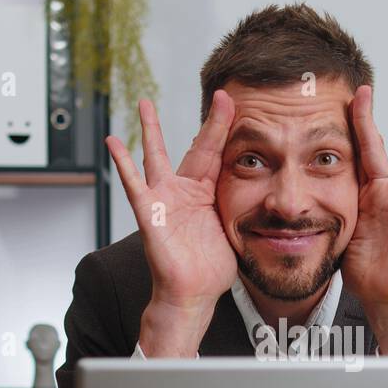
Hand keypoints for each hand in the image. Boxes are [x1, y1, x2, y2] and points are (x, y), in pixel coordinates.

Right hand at [105, 93, 237, 355]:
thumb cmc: (210, 268)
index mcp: (206, 194)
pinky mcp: (150, 214)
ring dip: (151, 130)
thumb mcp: (234, 230)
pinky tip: (112, 142)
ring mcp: (165, 200)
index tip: (243, 106)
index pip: (220, 155)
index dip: (230, 131)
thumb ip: (243, 208)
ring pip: (157, 157)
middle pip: (198, 148)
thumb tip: (274, 198)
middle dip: (211, 122)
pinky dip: (123, 164)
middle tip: (221, 93)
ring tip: (144, 102)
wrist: (193, 294)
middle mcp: (184, 191)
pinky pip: (134, 185)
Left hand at [341, 85, 387, 354]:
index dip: (342, 134)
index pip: (350, 157)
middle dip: (367, 118)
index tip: (331, 110)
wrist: (386, 295)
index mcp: (361, 199)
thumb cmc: (365, 276)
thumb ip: (328, 221)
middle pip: (373, 146)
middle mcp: (380, 194)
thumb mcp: (338, 239)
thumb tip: (296, 218)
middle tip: (364, 91)